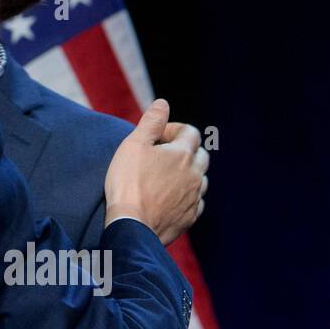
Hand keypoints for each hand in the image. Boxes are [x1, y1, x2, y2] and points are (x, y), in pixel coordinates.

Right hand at [104, 98, 208, 244]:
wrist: (132, 225)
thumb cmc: (128, 182)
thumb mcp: (134, 144)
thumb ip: (151, 122)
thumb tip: (163, 103)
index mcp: (183, 154)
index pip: (190, 132)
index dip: (173, 130)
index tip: (156, 137)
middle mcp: (195, 174)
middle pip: (200, 155)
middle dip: (184, 151)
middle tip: (161, 156)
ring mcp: (194, 197)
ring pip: (200, 179)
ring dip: (187, 174)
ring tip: (164, 177)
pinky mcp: (190, 217)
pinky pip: (195, 201)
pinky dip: (186, 195)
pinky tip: (169, 198)